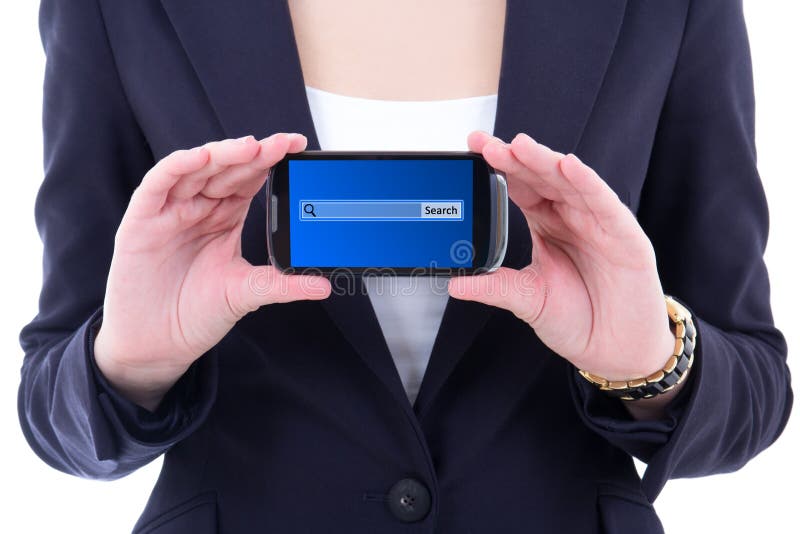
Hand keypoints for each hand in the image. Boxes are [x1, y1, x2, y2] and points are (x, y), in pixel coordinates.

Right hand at [94, 133, 330, 410]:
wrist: (156, 344)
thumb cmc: (195, 313)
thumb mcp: (246, 294)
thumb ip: (282, 285)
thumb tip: (322, 285)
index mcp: (225, 218)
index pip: (250, 180)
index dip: (272, 161)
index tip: (297, 147)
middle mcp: (199, 209)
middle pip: (228, 169)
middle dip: (255, 154)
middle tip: (282, 144)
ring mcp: (170, 212)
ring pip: (196, 170)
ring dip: (223, 155)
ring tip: (250, 148)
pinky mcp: (141, 221)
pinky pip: (158, 184)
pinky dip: (179, 167)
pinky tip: (201, 158)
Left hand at [449, 131, 677, 412]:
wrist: (615, 351)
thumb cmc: (579, 320)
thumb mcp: (528, 301)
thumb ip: (495, 288)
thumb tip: (455, 283)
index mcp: (547, 225)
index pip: (520, 187)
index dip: (500, 168)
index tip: (475, 150)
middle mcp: (572, 217)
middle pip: (542, 178)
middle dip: (515, 158)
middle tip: (488, 145)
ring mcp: (599, 224)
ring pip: (570, 183)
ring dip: (545, 163)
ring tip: (520, 146)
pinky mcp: (625, 237)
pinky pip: (605, 204)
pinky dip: (587, 184)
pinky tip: (569, 167)